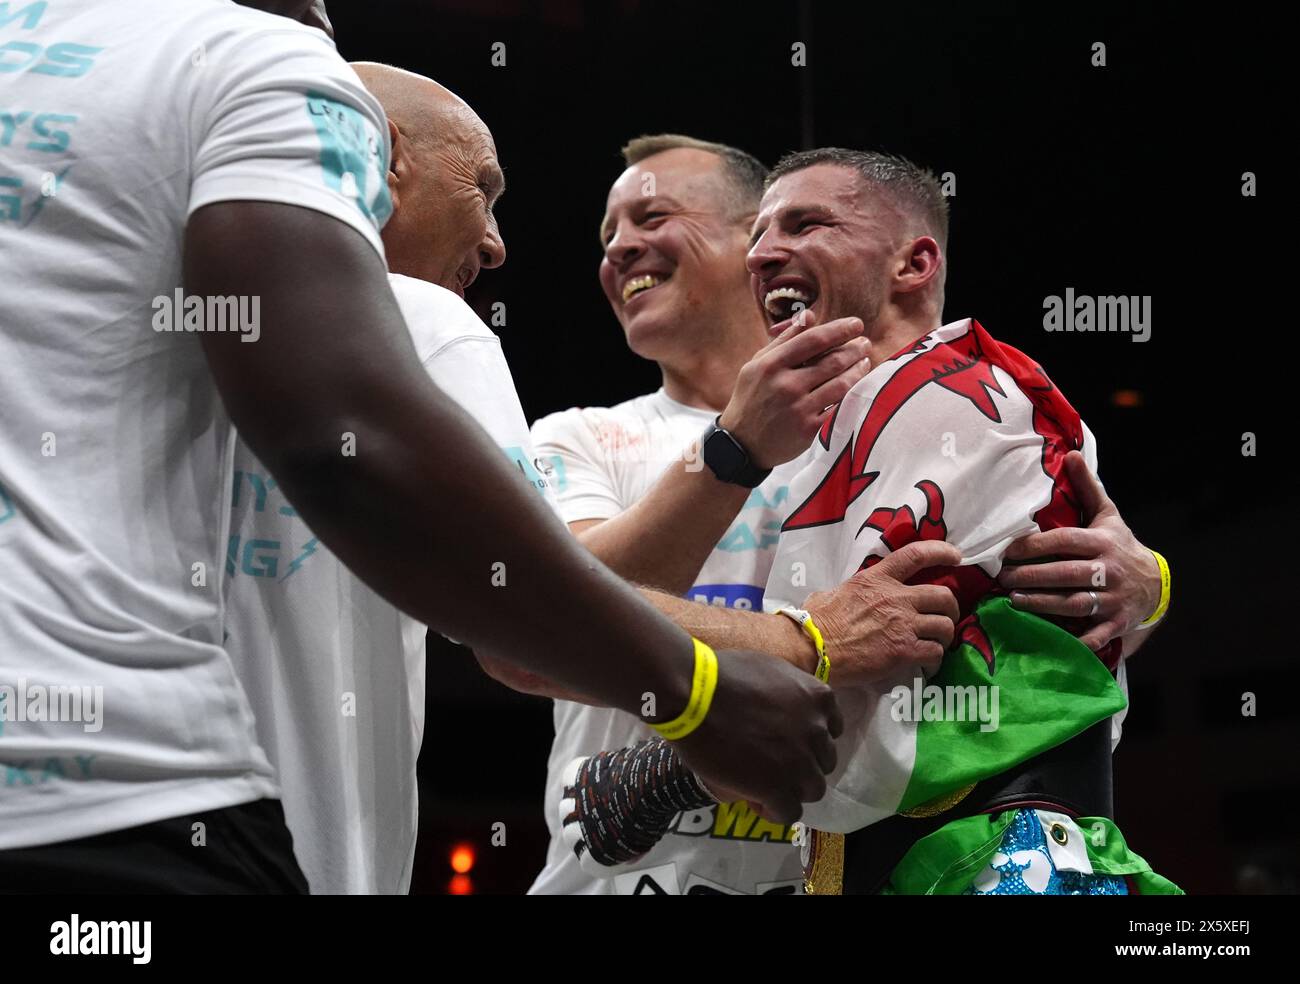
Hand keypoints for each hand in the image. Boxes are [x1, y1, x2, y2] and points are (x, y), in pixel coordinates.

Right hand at [672, 650, 841, 824]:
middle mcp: (817, 730)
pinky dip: (773, 810)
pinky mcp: (778, 788)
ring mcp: (800, 762)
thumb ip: (789, 692)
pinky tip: (753, 798)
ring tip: (762, 783)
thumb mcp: (770, 669)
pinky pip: (789, 812)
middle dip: (800, 764)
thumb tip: (785, 706)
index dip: (809, 739)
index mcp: (818, 698)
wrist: (692, 694)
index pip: (831, 730)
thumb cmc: (721, 675)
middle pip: (823, 761)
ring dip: (790, 788)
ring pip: (812, 789)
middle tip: (770, 762)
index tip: (787, 741)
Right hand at [718, 308, 869, 468]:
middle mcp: (785, 386)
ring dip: (858, 370)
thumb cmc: (751, 399)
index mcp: (771, 365)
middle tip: (864, 343)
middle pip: (832, 361)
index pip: (813, 340)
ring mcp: (798, 409)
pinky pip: (839, 408)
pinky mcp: (809, 431)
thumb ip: (783, 340)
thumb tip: (808, 315)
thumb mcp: (756, 365)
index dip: (839, 329)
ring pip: (841, 384)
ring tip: (864, 362)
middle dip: (855, 349)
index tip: (856, 324)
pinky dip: (852, 396)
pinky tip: (857, 387)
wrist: (741, 444)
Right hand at [803, 540, 962, 686]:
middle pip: (943, 595)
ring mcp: (903, 624)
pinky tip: (927, 664)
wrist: (813, 647)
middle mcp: (896, 597)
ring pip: (945, 626)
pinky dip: (935, 659)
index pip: (915, 556)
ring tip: (936, 644)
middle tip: (946, 617)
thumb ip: (850, 591)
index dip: (941, 552)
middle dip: (951, 607)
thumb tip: (841, 596)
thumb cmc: (815, 621)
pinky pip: (935, 652)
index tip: (956, 556)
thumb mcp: (833, 592)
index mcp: (876, 579)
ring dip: (944, 636)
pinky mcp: (904, 650)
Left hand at [999, 450, 1160, 650]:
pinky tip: (1049, 637)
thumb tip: (1071, 453)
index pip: (1064, 541)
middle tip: (1001, 577)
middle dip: (1031, 576)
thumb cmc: (1120, 546)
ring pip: (1075, 603)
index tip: (1007, 549)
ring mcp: (1113, 599)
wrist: (1157, 584)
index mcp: (1102, 542)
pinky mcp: (1117, 623)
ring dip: (1043, 604)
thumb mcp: (1108, 515)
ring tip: (1013, 600)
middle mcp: (1108, 570)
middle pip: (1065, 573)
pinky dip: (1077, 639)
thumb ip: (1087, 487)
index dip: (1034, 545)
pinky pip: (1096, 635)